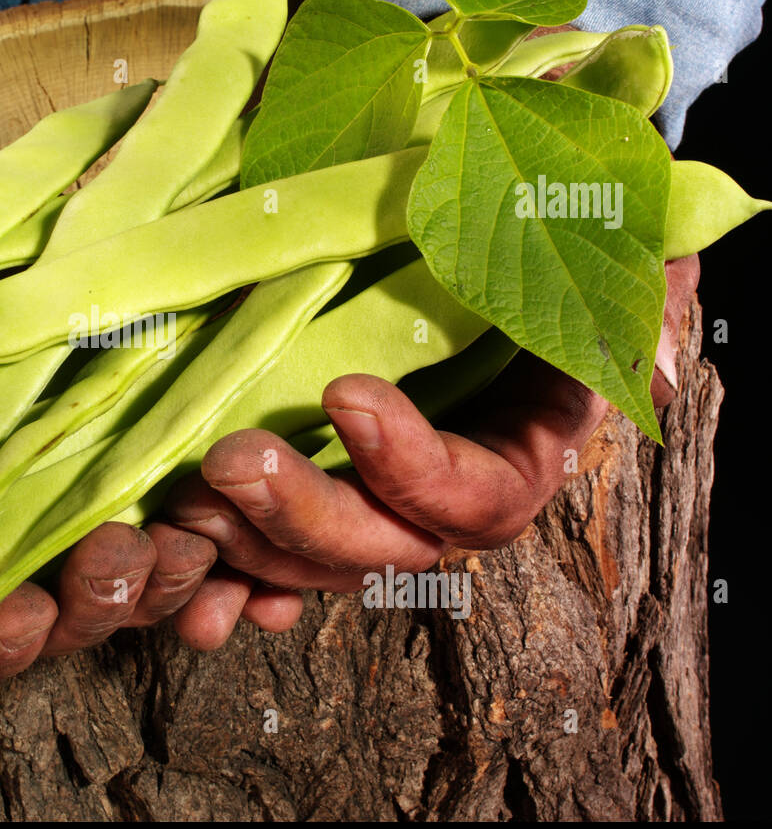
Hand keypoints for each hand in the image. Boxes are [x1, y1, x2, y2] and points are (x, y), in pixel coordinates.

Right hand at [0, 76, 219, 684]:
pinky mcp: (165, 442)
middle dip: (99, 601)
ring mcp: (105, 488)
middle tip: (118, 553)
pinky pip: (210, 508)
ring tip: (191, 530)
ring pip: (148, 572)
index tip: (7, 613)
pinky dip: (236, 532)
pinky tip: (252, 522)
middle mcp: (35, 527)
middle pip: (74, 614)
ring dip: (175, 573)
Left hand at [156, 254, 700, 638]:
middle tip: (230, 462)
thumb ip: (628, 296)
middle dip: (303, 516)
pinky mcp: (304, 497)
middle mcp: (437, 498)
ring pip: (306, 560)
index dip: (414, 463)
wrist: (467, 253)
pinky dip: (222, 580)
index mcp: (514, 454)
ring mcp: (363, 505)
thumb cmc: (527, 248)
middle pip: (378, 546)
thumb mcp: (593, 254)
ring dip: (244, 542)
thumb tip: (647, 369)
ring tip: (183, 499)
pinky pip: (259, 560)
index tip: (347, 395)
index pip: (474, 495)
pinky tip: (180, 567)